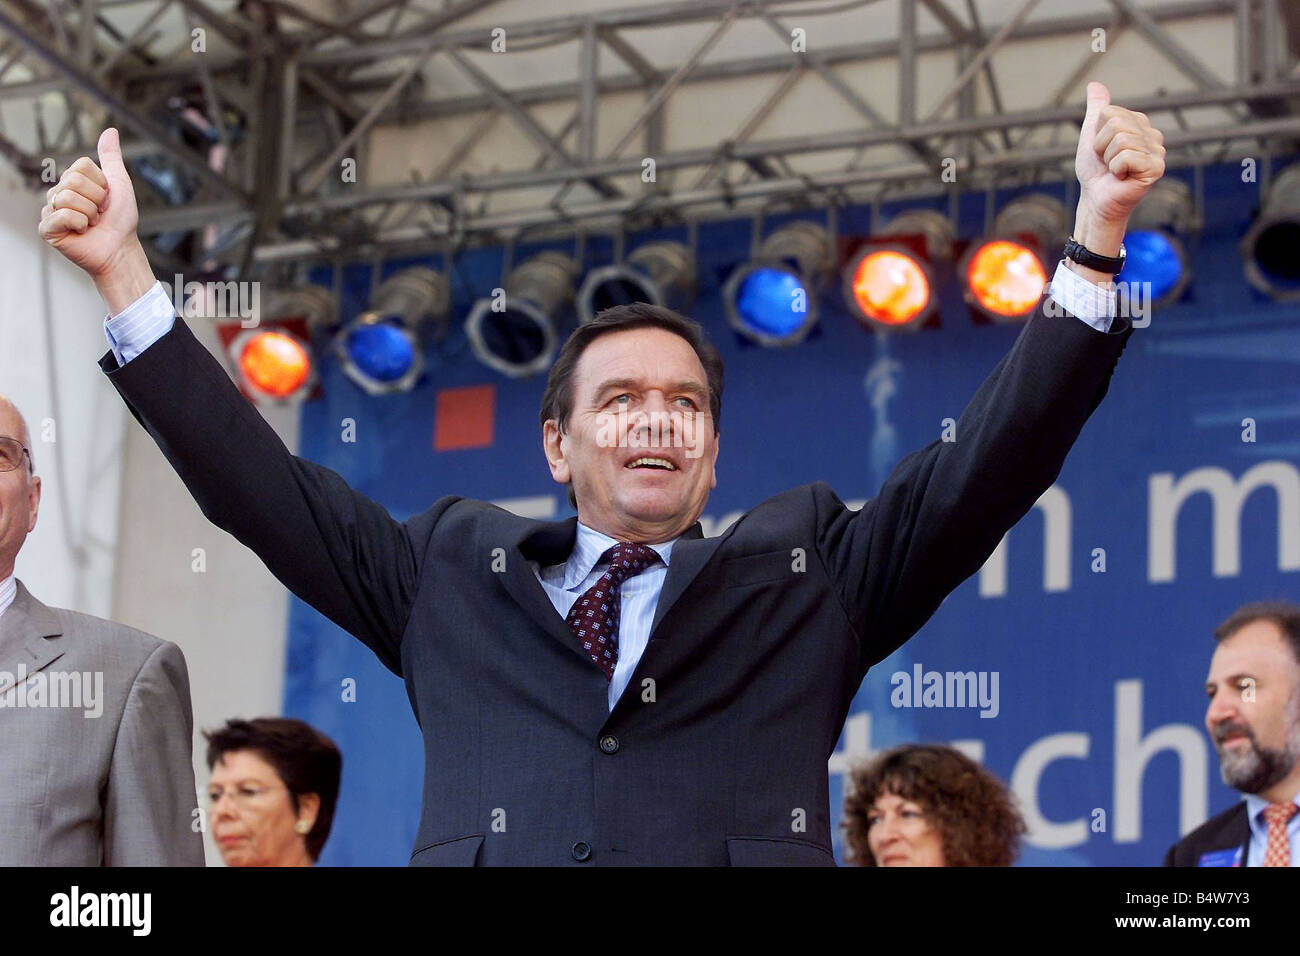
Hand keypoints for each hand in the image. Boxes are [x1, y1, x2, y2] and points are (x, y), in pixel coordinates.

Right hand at [38, 128, 154, 313]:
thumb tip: (110, 130)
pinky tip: (81, 232)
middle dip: (95, 200)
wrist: (121, 249)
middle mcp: (58, 192)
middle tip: (99, 214)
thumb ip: (111, 157)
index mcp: (73, 180)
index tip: (106, 199)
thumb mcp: (120, 183)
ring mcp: (50, 210)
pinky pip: (61, 215)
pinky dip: (79, 224)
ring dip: (89, 213)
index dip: (101, 184)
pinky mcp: (46, 229)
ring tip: (91, 224)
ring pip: (67, 197)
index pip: (80, 166)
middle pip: (73, 181)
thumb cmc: (121, 219)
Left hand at [1074, 81, 1165, 240]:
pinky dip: (1116, 169)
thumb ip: (1097, 109)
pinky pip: (1127, 156)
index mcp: (1139, 123)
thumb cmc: (1095, 170)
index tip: (1102, 150)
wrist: (1096, 199)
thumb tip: (1094, 84)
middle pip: (1117, 123)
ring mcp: (1157, 151)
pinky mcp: (1156, 168)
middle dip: (1102, 146)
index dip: (1097, 134)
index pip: (1110, 112)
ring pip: (1121, 140)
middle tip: (1107, 162)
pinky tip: (1122, 178)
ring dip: (1108, 159)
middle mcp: (1152, 134)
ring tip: (1114, 170)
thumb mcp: (1091, 135)